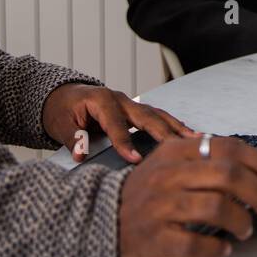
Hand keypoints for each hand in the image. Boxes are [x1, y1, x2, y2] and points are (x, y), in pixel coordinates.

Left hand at [42, 82, 197, 165]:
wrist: (63, 97)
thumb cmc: (62, 111)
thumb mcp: (61, 124)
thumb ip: (73, 138)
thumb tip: (81, 154)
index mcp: (101, 100)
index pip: (115, 124)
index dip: (125, 142)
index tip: (135, 160)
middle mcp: (121, 99)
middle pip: (147, 116)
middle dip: (164, 133)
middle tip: (180, 148)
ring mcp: (131, 103)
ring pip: (158, 115)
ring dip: (177, 127)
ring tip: (196, 139)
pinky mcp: (136, 110)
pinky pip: (158, 117)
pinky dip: (174, 126)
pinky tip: (188, 135)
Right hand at [118, 135, 256, 256]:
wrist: (102, 225)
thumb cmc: (146, 196)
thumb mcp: (169, 165)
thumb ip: (204, 159)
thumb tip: (253, 165)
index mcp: (175, 152)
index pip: (228, 147)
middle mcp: (168, 175)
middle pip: (228, 176)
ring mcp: (160, 207)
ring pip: (217, 207)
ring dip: (242, 221)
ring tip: (246, 229)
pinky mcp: (155, 238)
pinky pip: (196, 243)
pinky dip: (217, 248)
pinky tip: (223, 248)